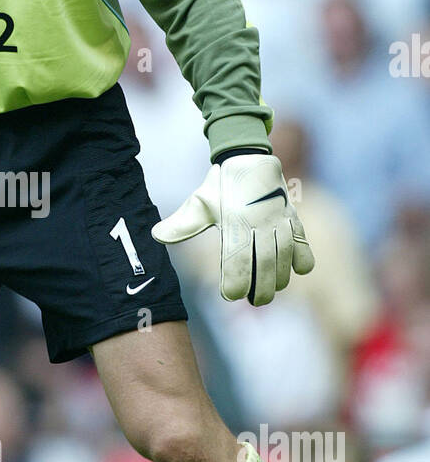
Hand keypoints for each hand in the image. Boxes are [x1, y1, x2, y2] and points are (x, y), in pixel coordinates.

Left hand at [151, 153, 314, 304]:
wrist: (249, 159)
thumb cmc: (221, 189)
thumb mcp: (200, 204)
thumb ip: (182, 224)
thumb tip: (156, 235)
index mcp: (234, 222)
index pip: (236, 261)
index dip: (235, 282)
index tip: (230, 295)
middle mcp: (258, 223)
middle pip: (264, 265)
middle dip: (261, 289)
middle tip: (256, 302)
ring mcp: (279, 221)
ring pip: (285, 258)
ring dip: (280, 278)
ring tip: (272, 289)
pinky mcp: (293, 218)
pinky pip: (303, 243)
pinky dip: (302, 259)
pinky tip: (294, 268)